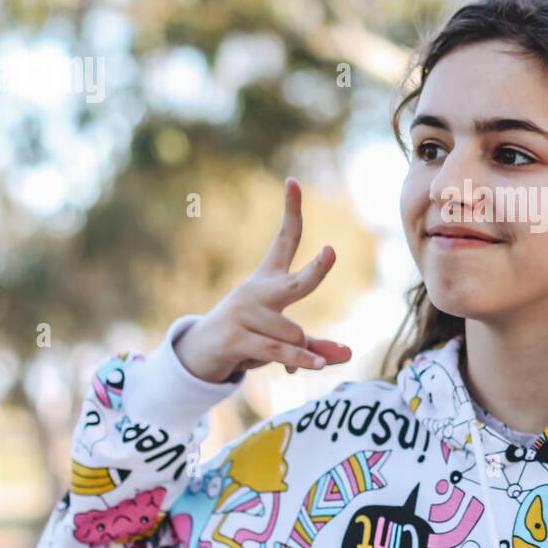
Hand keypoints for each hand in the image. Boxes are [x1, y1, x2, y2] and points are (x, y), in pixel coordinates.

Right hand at [174, 177, 352, 382]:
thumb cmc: (248, 336)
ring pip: (295, 334)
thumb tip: (348, 355)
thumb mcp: (280, 337)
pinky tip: (315, 366)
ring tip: (276, 355)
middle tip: (331, 252)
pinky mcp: (238, 339)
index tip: (292, 181)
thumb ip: (314, 345)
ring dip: (297, 353)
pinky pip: (281, 352)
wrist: (199, 354)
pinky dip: (301, 361)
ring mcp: (247, 314)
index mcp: (268, 278)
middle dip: (317, 270)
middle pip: (298, 284)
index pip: (285, 239)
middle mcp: (258, 291)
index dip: (291, 211)